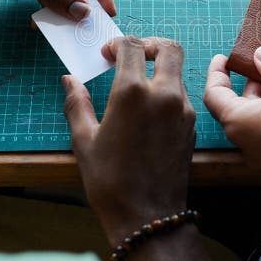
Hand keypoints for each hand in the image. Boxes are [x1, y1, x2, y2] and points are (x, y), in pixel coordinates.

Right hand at [62, 36, 196, 244]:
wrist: (147, 216)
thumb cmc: (109, 180)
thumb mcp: (84, 140)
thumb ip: (77, 103)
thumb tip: (69, 80)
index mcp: (133, 93)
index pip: (133, 46)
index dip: (118, 44)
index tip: (107, 55)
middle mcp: (164, 94)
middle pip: (169, 48)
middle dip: (150, 45)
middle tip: (132, 57)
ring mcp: (182, 109)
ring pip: (178, 71)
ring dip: (160, 69)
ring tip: (137, 86)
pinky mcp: (191, 125)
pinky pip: (182, 95)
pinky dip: (167, 91)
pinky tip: (149, 110)